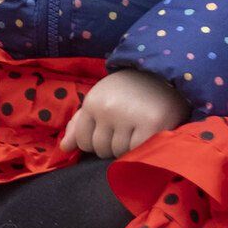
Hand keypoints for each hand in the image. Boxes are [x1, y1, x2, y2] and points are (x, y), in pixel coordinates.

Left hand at [59, 69, 188, 158]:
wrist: (163, 74)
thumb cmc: (127, 90)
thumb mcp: (100, 100)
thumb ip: (79, 124)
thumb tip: (64, 148)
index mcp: (92, 102)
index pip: (83, 141)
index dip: (96, 141)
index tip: (109, 130)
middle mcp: (107, 109)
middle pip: (101, 149)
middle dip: (112, 145)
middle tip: (127, 128)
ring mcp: (129, 117)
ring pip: (119, 153)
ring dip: (128, 147)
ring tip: (138, 129)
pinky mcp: (151, 125)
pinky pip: (138, 152)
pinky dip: (142, 148)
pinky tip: (148, 134)